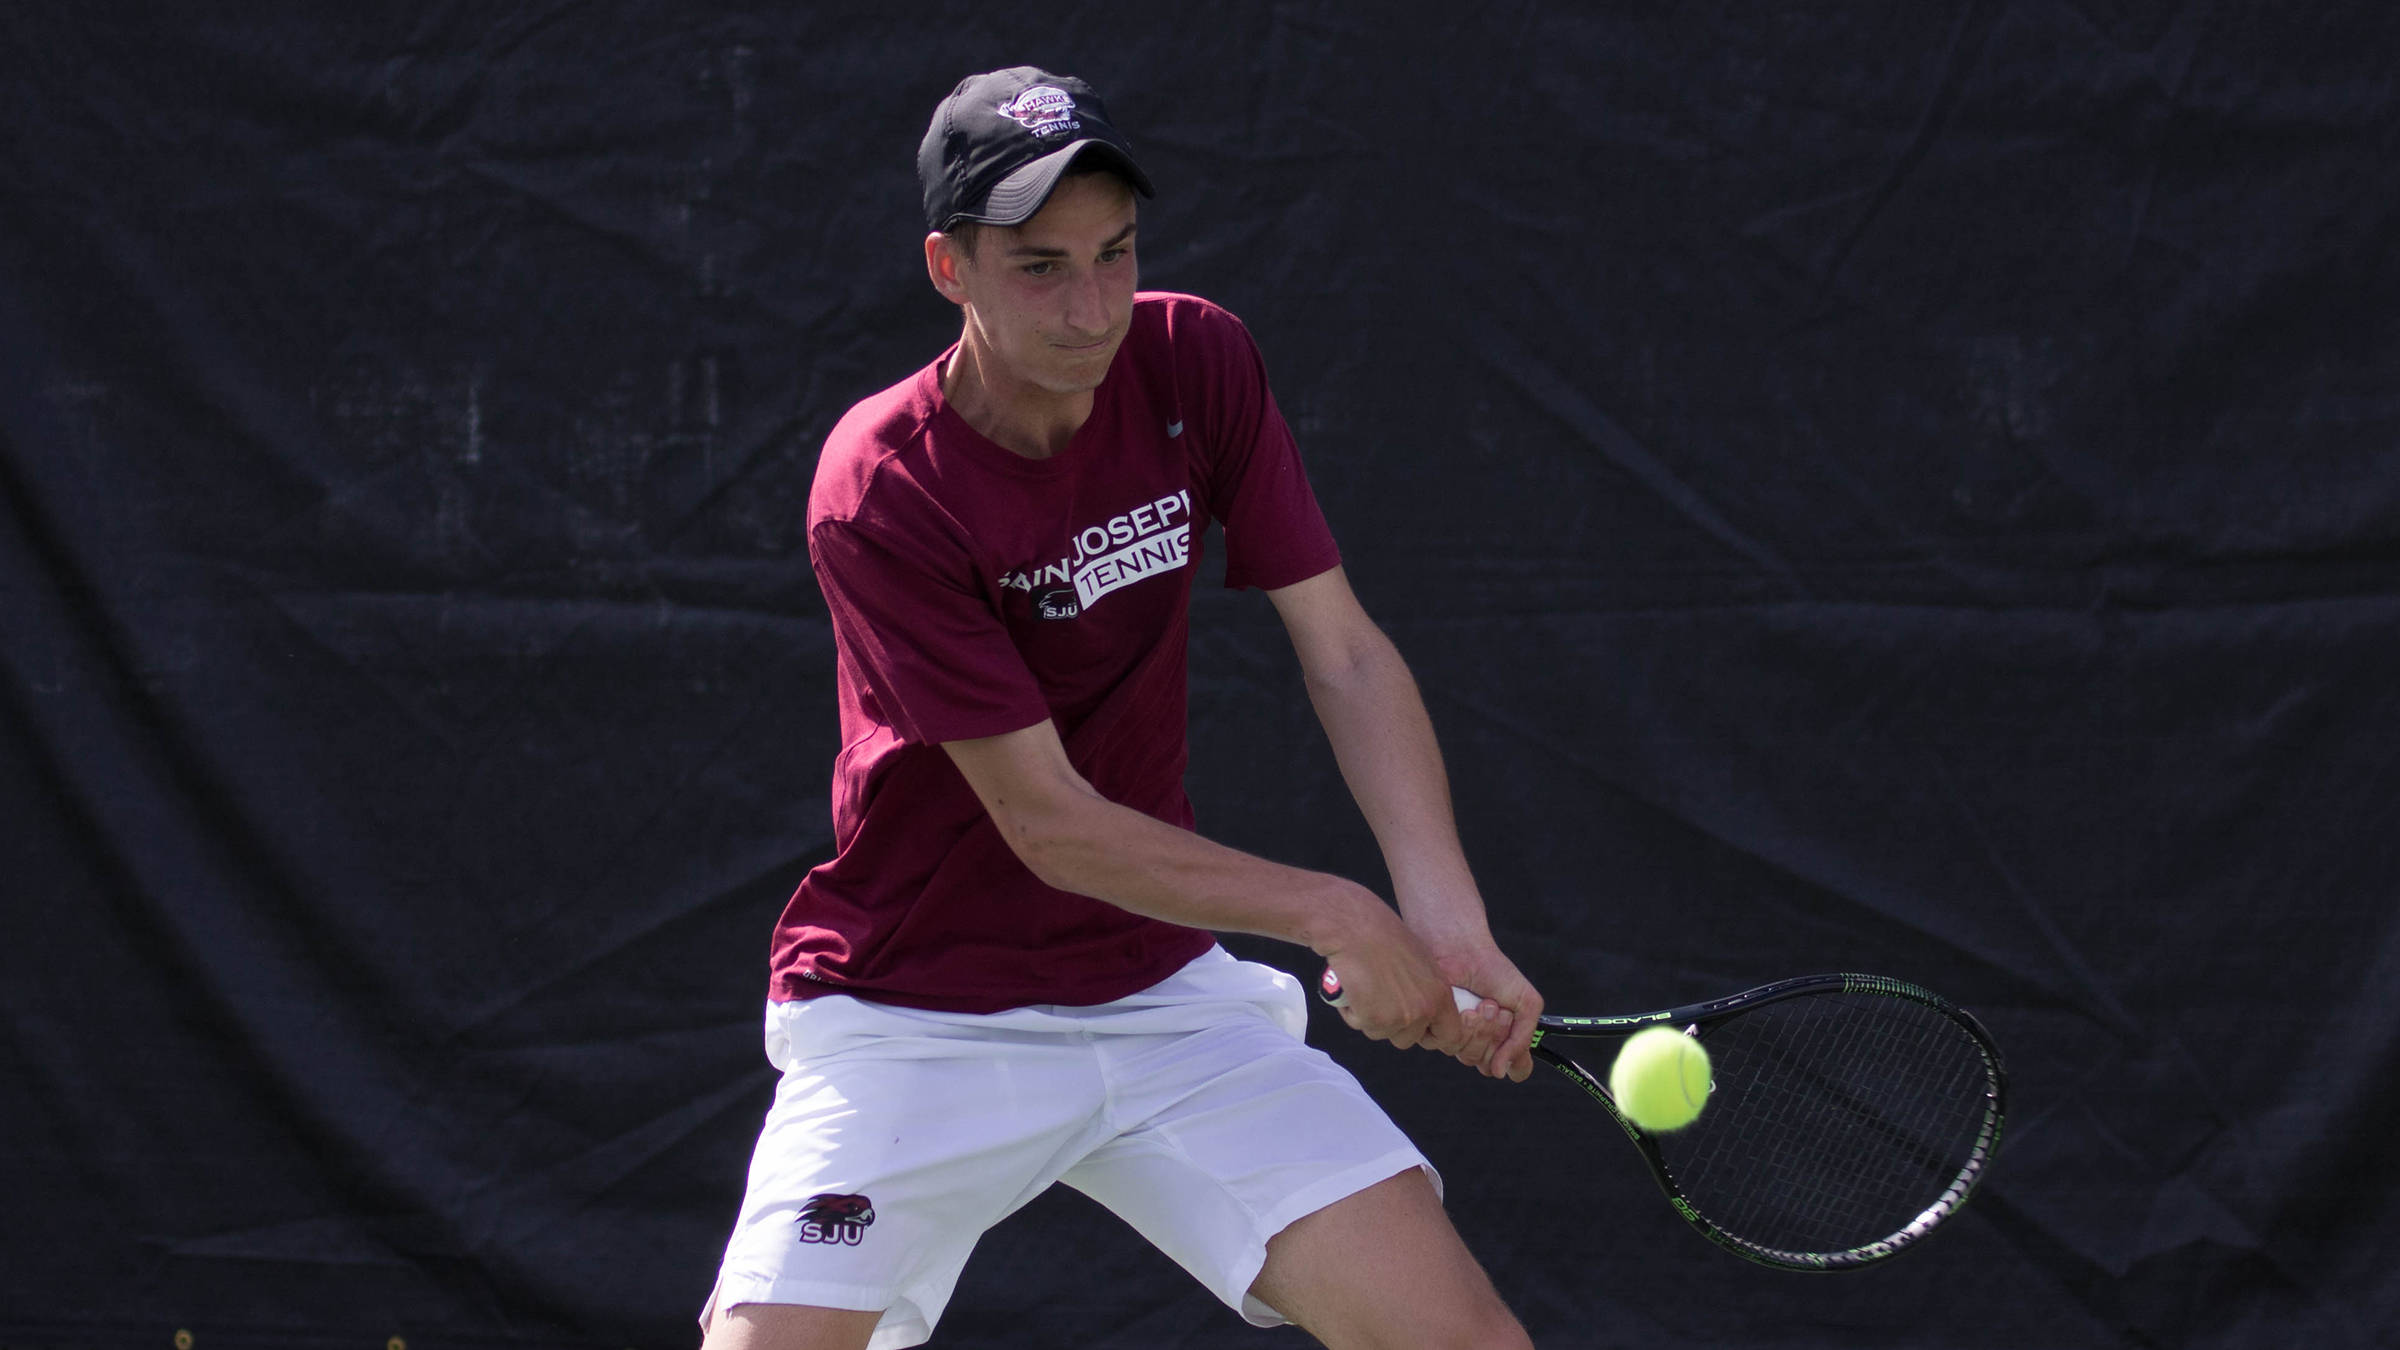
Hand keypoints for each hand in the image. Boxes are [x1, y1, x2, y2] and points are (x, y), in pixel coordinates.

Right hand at [1314, 892, 1472, 1056]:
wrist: (1356, 928)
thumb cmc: (1382, 936)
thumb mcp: (1420, 962)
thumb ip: (1426, 990)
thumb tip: (1420, 1007)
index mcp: (1440, 993)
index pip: (1451, 1034)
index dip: (1433, 1037)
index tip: (1419, 1034)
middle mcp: (1425, 1009)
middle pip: (1410, 1039)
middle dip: (1392, 1026)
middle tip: (1379, 1001)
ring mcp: (1402, 1017)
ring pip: (1383, 1034)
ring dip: (1370, 1018)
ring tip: (1364, 988)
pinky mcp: (1376, 1020)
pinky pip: (1360, 1025)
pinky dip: (1352, 1012)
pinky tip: (1352, 988)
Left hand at [1424, 941, 1542, 1082]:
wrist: (1461, 950)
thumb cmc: (1493, 971)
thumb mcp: (1526, 1003)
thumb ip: (1523, 1040)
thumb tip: (1501, 1073)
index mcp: (1503, 1039)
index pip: (1513, 1069)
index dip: (1513, 1056)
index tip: (1510, 1028)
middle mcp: (1479, 1043)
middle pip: (1488, 1065)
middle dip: (1494, 1034)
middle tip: (1493, 1007)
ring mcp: (1456, 1038)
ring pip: (1469, 1057)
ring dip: (1479, 1029)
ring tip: (1480, 1002)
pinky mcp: (1434, 1031)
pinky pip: (1448, 1046)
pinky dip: (1460, 1025)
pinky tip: (1462, 1006)